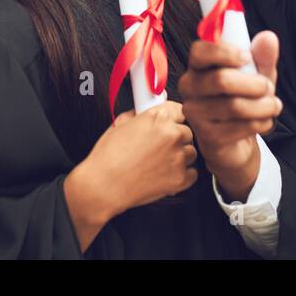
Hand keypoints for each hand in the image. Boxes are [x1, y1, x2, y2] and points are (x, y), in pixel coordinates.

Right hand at [63, 100, 196, 249]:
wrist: (104, 185)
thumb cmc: (107, 158)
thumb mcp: (119, 124)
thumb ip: (139, 115)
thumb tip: (146, 112)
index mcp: (157, 118)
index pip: (179, 110)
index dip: (173, 118)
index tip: (171, 122)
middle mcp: (171, 135)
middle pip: (186, 132)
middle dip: (175, 138)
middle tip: (159, 147)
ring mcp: (178, 157)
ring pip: (191, 152)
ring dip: (179, 156)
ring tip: (159, 162)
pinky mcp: (180, 178)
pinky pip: (192, 173)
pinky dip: (182, 174)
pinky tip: (165, 174)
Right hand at [178, 32, 282, 201]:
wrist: (237, 138)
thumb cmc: (244, 98)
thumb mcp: (257, 74)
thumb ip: (262, 56)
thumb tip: (268, 38)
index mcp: (198, 65)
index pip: (200, 51)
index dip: (224, 53)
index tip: (247, 57)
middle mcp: (189, 87)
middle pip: (221, 80)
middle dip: (254, 84)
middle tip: (269, 87)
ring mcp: (195, 113)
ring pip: (234, 106)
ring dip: (263, 106)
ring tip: (274, 106)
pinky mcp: (207, 136)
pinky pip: (238, 127)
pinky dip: (260, 123)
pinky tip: (264, 121)